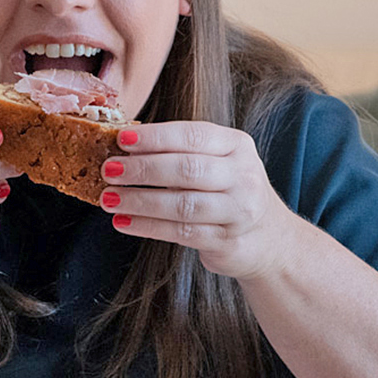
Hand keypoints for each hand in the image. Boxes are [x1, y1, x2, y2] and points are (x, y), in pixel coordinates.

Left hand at [99, 122, 300, 280]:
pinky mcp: (227, 241)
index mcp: (237, 146)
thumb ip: (180, 153)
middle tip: (109, 170)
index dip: (156, 137)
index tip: (122, 140)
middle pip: (187, 169)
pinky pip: (181, 232)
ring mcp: (238, 211)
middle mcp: (243, 176)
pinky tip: (124, 222)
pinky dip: (148, 227)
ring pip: (182, 204)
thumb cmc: (229, 193)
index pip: (193, 136)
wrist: (268, 240)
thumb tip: (124, 148)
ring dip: (140, 201)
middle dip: (143, 169)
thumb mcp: (217, 163)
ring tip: (110, 199)